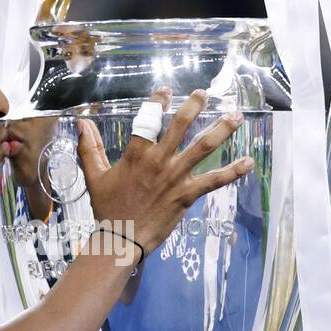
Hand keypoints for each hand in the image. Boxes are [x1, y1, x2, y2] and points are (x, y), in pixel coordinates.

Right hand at [76, 87, 253, 254]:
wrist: (121, 240)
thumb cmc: (108, 208)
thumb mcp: (94, 176)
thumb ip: (89, 147)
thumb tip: (81, 123)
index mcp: (136, 154)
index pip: (148, 119)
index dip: (158, 101)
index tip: (166, 90)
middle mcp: (158, 161)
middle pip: (180, 125)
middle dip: (194, 106)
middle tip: (205, 93)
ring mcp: (175, 177)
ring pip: (202, 147)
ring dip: (221, 130)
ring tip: (236, 116)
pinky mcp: (187, 195)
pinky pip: (214, 181)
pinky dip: (233, 172)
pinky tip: (249, 162)